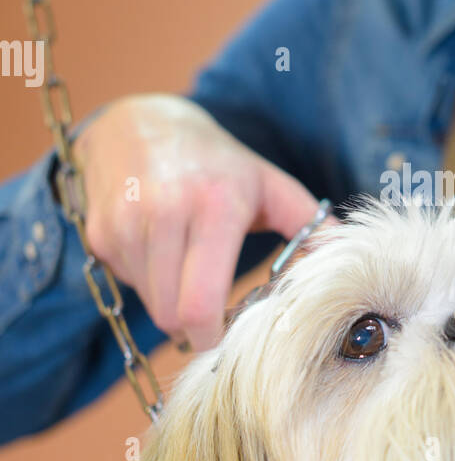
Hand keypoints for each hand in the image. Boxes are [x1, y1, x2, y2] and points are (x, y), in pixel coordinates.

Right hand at [71, 94, 335, 350]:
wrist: (140, 121)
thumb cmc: (218, 162)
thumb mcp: (270, 185)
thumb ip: (311, 227)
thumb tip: (351, 262)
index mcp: (215, 205)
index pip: (200, 306)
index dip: (213, 338)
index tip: (231, 339)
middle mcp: (164, 211)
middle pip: (170, 316)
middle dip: (193, 327)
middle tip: (214, 312)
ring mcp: (124, 222)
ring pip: (148, 303)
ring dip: (170, 302)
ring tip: (190, 269)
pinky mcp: (98, 231)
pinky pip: (126, 282)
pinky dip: (146, 280)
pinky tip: (160, 249)